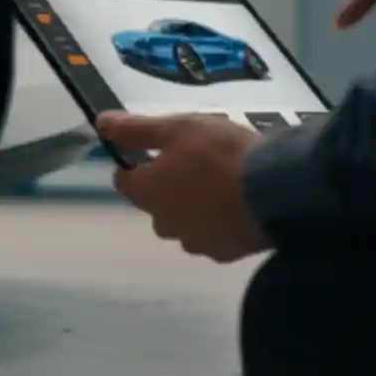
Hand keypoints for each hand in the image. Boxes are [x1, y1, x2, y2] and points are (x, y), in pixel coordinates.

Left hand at [95, 111, 271, 262]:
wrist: (276, 192)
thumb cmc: (220, 154)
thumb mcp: (176, 128)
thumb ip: (135, 129)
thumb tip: (99, 123)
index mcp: (147, 193)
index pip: (124, 180)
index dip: (136, 163)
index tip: (156, 150)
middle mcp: (163, 223)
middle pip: (155, 203)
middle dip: (168, 186)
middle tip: (198, 162)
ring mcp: (195, 242)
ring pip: (184, 222)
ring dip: (193, 206)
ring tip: (222, 183)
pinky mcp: (225, 253)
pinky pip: (212, 235)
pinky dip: (218, 222)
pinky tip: (239, 205)